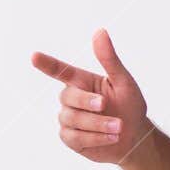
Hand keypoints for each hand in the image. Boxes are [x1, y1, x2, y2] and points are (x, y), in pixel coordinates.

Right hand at [32, 28, 149, 164]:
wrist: (135, 138)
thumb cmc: (130, 106)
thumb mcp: (124, 81)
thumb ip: (109, 59)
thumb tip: (100, 31)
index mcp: (82, 82)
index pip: (60, 71)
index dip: (46, 64)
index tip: (34, 56)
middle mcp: (72, 99)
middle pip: (67, 97)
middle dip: (87, 101)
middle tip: (105, 104)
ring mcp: (69, 119)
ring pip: (71, 119)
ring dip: (97, 123)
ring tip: (118, 127)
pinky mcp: (70, 138)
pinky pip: (74, 137)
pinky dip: (95, 137)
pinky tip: (111, 137)